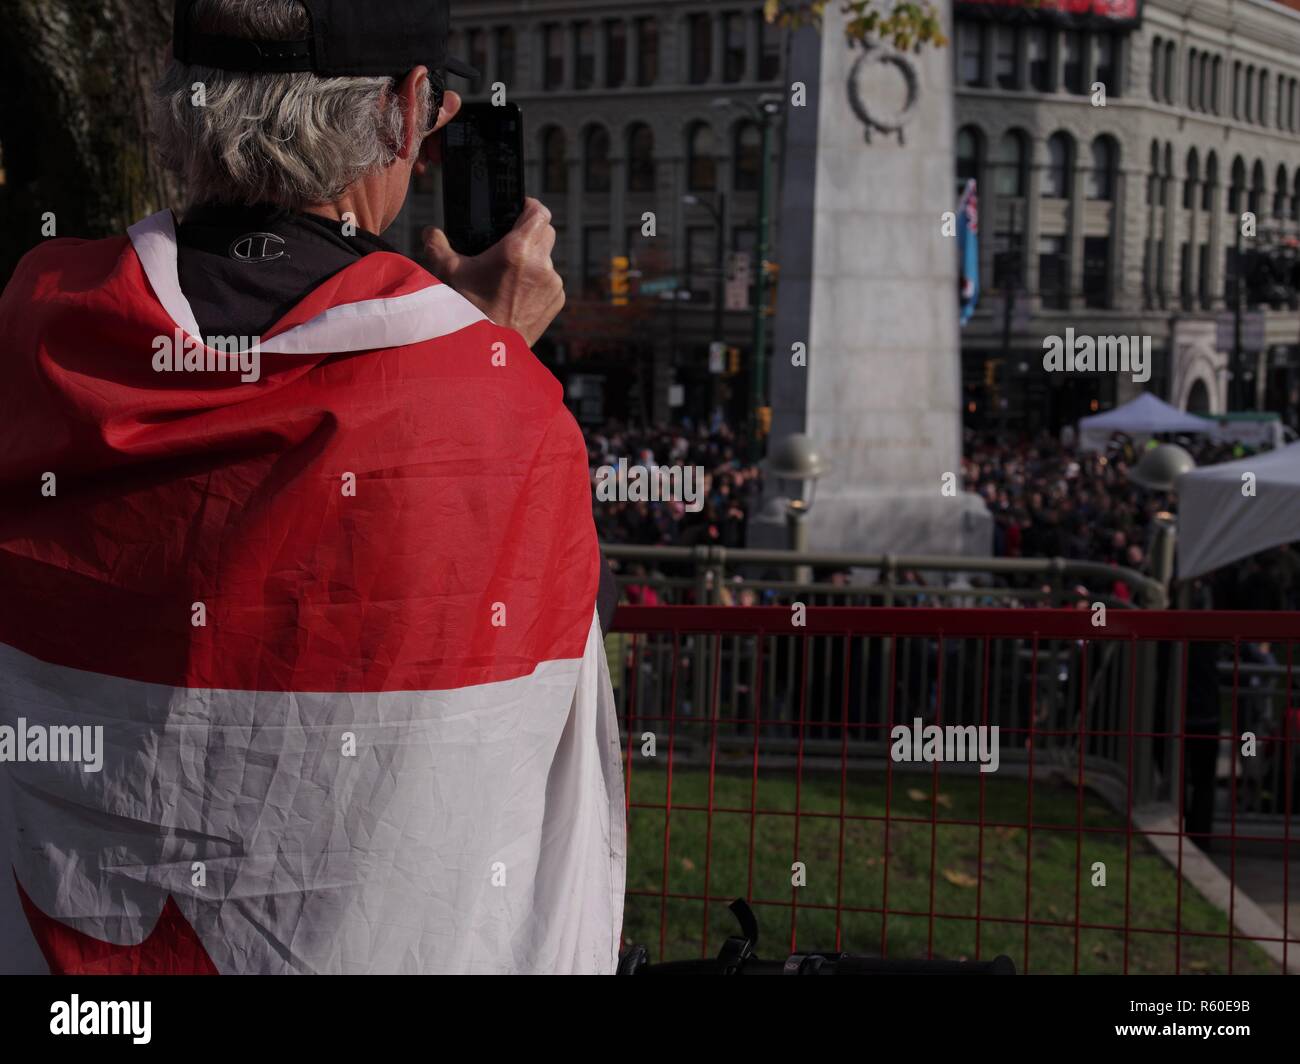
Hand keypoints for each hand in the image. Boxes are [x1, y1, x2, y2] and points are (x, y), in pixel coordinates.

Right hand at [422, 198, 564, 346]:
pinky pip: (551, 280)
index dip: (530, 206)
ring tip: (510, 273)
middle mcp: (541, 265)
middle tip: (511, 239)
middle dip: (531, 231)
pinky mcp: (556, 301)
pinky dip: (538, 281)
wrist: (487, 350)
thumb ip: (436, 245)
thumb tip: (430, 232)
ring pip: (548, 258)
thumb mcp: (447, 272)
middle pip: (546, 232)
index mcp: (518, 250)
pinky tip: (517, 292)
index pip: (539, 212)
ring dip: (534, 258)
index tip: (519, 209)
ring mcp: (553, 284)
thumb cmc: (467, 309)